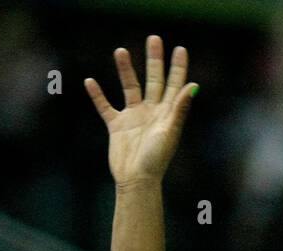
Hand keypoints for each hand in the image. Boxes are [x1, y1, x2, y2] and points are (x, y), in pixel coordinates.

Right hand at [84, 35, 195, 186]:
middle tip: (154, 39)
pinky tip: (90, 81)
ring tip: (120, 51)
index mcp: (167, 114)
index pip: (174, 85)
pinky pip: (105, 106)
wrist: (136, 180)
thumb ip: (179, 108)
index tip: (179, 49)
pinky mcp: (116, 126)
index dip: (177, 68)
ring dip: (125, 70)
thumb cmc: (156, 159)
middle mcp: (151, 112)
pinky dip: (98, 95)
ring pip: (129, 87)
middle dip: (154, 61)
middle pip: (153, 80)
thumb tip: (193, 86)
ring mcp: (133, 118)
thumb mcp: (169, 132)